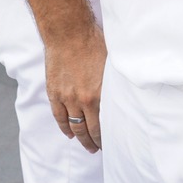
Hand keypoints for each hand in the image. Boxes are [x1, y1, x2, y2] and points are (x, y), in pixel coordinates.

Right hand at [45, 26, 107, 152]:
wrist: (69, 33)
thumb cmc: (95, 43)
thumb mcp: (113, 64)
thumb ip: (116, 83)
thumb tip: (128, 94)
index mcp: (99, 94)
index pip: (104, 125)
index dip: (107, 137)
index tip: (112, 143)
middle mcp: (82, 100)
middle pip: (88, 130)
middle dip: (94, 142)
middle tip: (98, 150)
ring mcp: (66, 97)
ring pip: (73, 126)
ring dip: (80, 138)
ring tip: (87, 146)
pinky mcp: (54, 92)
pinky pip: (58, 116)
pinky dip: (64, 127)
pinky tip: (69, 134)